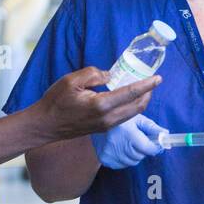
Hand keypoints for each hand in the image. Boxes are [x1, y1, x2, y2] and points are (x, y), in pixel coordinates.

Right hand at [35, 66, 158, 139]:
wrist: (45, 125)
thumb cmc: (55, 102)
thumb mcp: (71, 80)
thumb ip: (94, 74)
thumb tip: (110, 76)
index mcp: (101, 105)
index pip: (131, 93)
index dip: (147, 85)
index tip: (158, 78)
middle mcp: (108, 118)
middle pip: (137, 107)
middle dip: (148, 94)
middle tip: (152, 82)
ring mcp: (106, 125)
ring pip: (132, 114)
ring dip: (141, 101)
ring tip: (143, 89)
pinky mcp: (103, 128)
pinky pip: (124, 117)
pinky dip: (131, 107)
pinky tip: (128, 98)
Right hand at [91, 115, 166, 169]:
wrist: (97, 121)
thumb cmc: (120, 119)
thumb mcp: (137, 119)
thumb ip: (153, 128)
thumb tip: (166, 134)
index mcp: (128, 134)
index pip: (148, 149)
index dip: (155, 147)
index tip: (156, 144)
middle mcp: (119, 145)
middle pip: (141, 156)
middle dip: (143, 149)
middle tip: (137, 140)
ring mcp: (111, 154)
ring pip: (132, 162)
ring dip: (133, 155)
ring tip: (127, 143)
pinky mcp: (105, 159)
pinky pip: (122, 164)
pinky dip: (124, 159)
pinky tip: (120, 148)